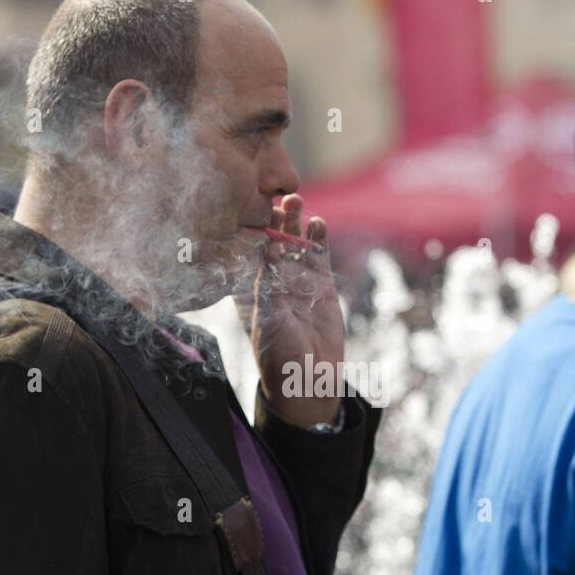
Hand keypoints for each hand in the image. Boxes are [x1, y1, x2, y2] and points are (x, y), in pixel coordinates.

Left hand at [237, 193, 344, 426]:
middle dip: (276, 219)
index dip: (254, 231)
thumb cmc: (280, 354)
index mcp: (255, 289)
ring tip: (296, 199)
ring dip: (296, 223)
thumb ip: (269, 288)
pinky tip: (318, 223)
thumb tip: (268, 254)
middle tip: (278, 197)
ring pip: (297, 244)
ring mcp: (299, 281)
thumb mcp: (270, 320)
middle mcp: (276, 281)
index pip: (253, 253)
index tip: (254, 210)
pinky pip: (319, 258)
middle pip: (275, 242)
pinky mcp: (322, 286)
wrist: (308, 377)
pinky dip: (319, 240)